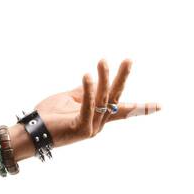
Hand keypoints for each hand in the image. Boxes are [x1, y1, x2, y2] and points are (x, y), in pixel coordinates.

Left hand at [33, 58, 160, 149]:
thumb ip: (84, 90)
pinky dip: (89, 91)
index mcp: (98, 118)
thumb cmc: (49, 116)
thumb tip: (96, 79)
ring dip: (104, 78)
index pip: (122, 110)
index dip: (141, 107)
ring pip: (102, 99)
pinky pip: (88, 106)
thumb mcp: (69, 98)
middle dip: (122, 78)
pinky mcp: (80, 128)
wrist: (31, 133)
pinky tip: (88, 75)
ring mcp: (91, 128)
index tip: (161, 106)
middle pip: (115, 98)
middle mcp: (98, 124)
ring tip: (104, 61)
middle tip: (129, 60)